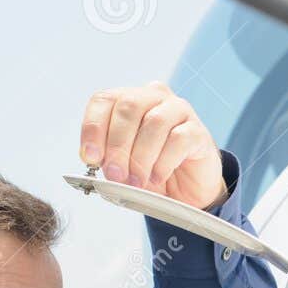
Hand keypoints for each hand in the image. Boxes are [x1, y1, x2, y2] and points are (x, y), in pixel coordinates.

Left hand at [80, 82, 226, 208]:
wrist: (185, 190)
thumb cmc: (151, 171)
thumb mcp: (122, 165)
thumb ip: (106, 157)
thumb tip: (93, 158)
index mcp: (129, 100)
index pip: (105, 100)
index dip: (94, 128)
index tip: (90, 157)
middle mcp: (153, 97)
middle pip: (129, 107)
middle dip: (118, 145)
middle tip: (115, 175)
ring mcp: (179, 110)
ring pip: (154, 122)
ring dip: (141, 156)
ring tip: (137, 180)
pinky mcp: (197, 130)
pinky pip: (179, 139)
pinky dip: (163, 162)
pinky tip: (158, 176)